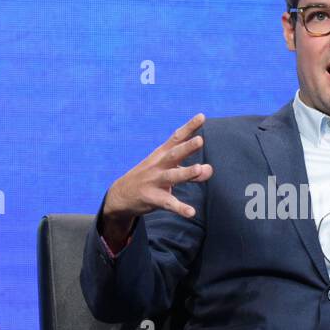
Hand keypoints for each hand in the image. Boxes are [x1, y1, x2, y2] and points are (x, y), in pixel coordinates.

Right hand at [100, 114, 214, 247]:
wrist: (120, 195)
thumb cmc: (150, 179)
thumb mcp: (167, 171)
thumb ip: (190, 170)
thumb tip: (209, 170)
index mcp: (161, 155)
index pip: (176, 138)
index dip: (189, 127)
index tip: (202, 117)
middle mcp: (158, 166)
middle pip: (174, 155)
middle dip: (186, 147)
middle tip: (200, 140)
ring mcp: (154, 182)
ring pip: (172, 176)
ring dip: (186, 173)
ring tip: (200, 169)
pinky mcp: (152, 199)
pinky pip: (168, 203)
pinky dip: (180, 208)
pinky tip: (191, 212)